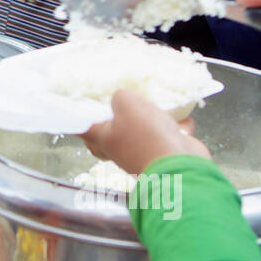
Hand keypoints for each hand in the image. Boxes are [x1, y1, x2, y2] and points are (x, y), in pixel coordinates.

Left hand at [81, 90, 210, 175]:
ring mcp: (145, 152)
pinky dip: (179, 128)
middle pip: (114, 129)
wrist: (180, 165)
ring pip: (145, 130)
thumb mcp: (127, 104)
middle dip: (121, 114)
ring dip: (155, 118)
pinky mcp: (168, 153)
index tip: (78, 107)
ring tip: (158, 107)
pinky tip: (182, 123)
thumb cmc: (146, 136)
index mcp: (104, 138)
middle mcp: (122, 148)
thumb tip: (123, 98)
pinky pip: (171, 135)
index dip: (79, 117)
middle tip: (123, 102)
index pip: (83, 128)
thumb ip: (120, 96)